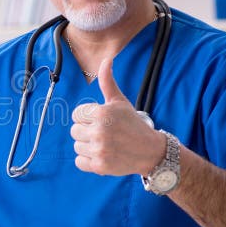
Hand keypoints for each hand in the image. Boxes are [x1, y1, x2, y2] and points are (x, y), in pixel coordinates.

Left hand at [70, 58, 164, 175]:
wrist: (150, 151)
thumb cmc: (132, 124)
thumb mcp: (120, 102)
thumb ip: (107, 82)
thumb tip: (106, 59)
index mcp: (101, 113)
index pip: (77, 115)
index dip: (88, 118)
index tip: (102, 121)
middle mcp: (99, 131)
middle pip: (75, 131)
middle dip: (87, 132)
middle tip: (105, 134)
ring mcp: (99, 150)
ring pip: (77, 146)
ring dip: (88, 146)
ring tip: (105, 144)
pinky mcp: (99, 166)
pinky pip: (79, 162)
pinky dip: (88, 161)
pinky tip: (102, 155)